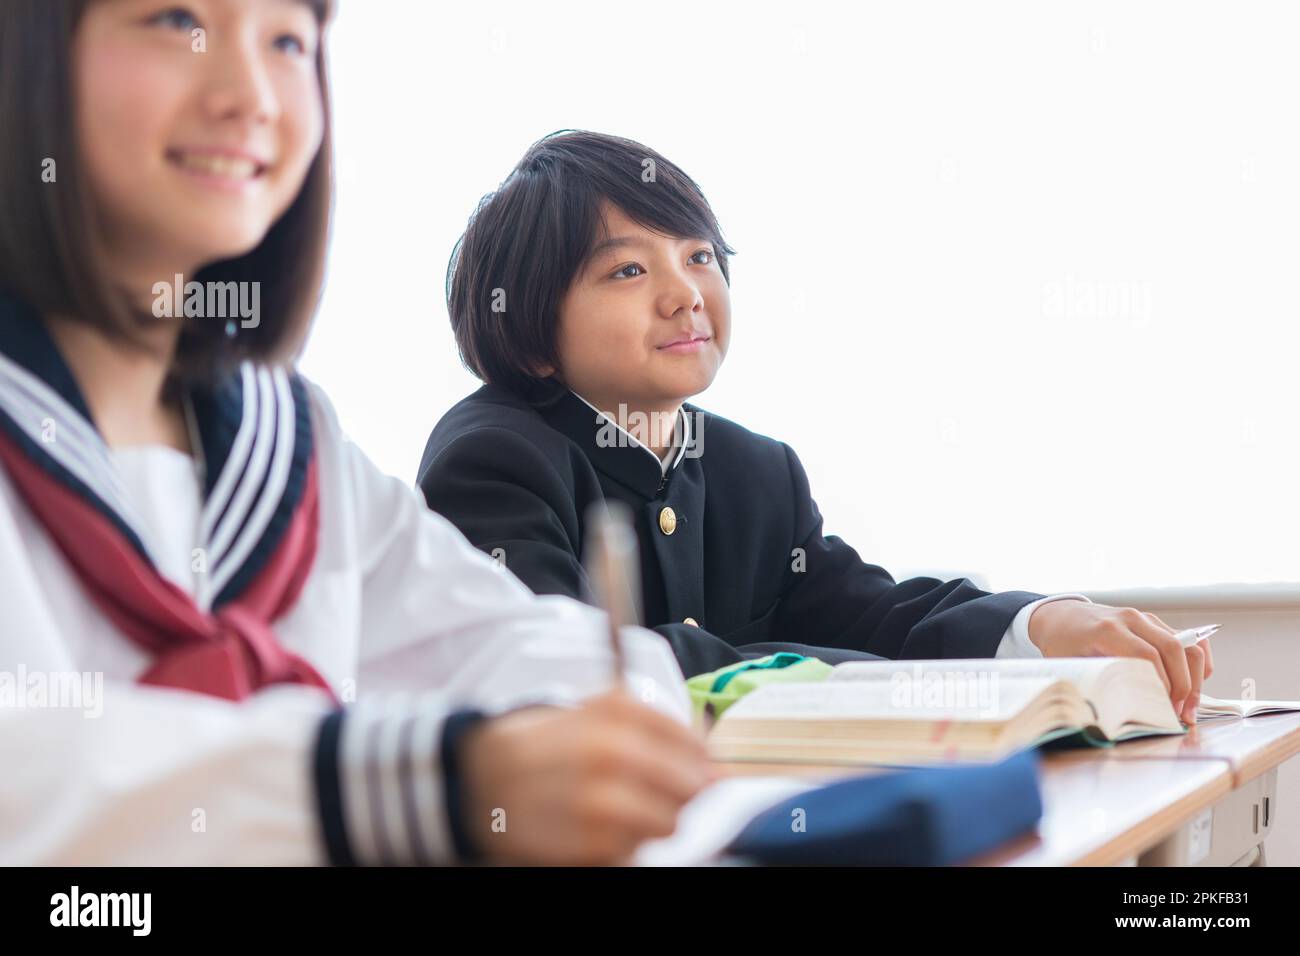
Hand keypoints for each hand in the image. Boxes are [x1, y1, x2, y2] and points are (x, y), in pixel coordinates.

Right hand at [459, 690, 717, 864]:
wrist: (481, 777)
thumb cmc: (548, 743)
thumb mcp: (596, 712)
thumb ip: (657, 726)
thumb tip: (715, 760)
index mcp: (616, 713)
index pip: (690, 742)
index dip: (702, 758)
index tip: (702, 766)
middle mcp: (611, 752)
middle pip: (689, 785)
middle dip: (687, 792)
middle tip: (672, 793)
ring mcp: (600, 801)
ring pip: (668, 822)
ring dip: (660, 819)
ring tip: (631, 809)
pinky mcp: (588, 843)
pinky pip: (636, 849)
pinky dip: (629, 842)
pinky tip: (604, 827)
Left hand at [1028, 601, 1213, 724]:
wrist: (1061, 615)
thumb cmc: (1062, 642)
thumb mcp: (1069, 664)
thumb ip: (1089, 685)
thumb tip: (1109, 718)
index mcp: (1108, 629)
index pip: (1147, 654)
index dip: (1162, 683)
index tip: (1165, 708)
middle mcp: (1131, 619)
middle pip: (1173, 648)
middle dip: (1184, 685)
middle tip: (1182, 715)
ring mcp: (1147, 619)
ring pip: (1187, 644)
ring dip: (1195, 678)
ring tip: (1189, 707)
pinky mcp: (1156, 624)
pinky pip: (1189, 640)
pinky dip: (1198, 662)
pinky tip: (1195, 685)